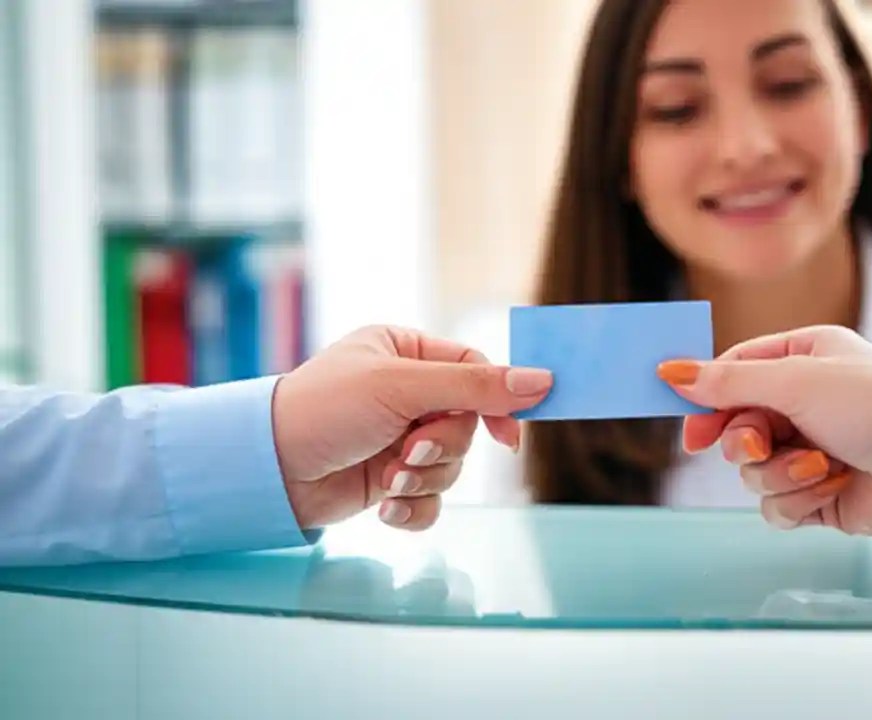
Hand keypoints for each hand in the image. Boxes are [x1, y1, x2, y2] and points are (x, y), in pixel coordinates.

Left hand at [270, 325, 551, 530]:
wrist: (264, 471)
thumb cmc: (323, 409)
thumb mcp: (403, 386)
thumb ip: (475, 387)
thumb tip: (542, 380)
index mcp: (405, 351)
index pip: (475, 371)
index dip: (496, 402)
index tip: (507, 435)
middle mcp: (405, 393)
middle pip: (467, 424)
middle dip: (442, 447)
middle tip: (409, 450)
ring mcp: (397, 438)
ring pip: (452, 465)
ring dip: (424, 478)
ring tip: (387, 478)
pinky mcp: (389, 480)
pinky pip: (430, 500)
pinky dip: (413, 508)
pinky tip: (385, 508)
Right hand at [658, 325, 871, 538]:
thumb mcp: (795, 381)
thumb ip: (728, 382)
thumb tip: (671, 371)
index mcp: (807, 357)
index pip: (736, 372)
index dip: (707, 399)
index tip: (689, 426)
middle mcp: (809, 402)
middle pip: (737, 425)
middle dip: (745, 441)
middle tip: (759, 445)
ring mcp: (814, 450)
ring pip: (753, 471)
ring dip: (779, 473)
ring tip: (819, 467)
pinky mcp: (821, 496)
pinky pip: (777, 505)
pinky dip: (799, 498)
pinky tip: (833, 488)